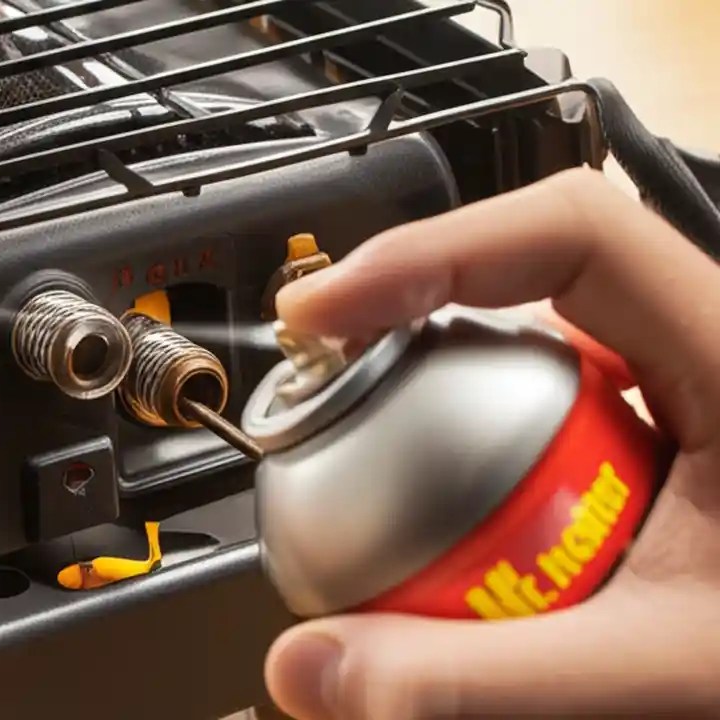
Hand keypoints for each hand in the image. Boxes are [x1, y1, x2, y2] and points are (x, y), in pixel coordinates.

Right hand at [265, 168, 719, 718]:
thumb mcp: (653, 667)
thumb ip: (483, 676)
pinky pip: (535, 399)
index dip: (428, 249)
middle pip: (519, 281)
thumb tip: (316, 663)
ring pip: (522, 341)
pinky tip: (441, 497)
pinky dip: (467, 430)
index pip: (569, 235)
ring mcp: (675, 389)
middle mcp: (700, 347)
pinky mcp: (650, 434)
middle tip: (321, 376)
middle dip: (400, 319)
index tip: (327, 309)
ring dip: (429, 376)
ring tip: (362, 434)